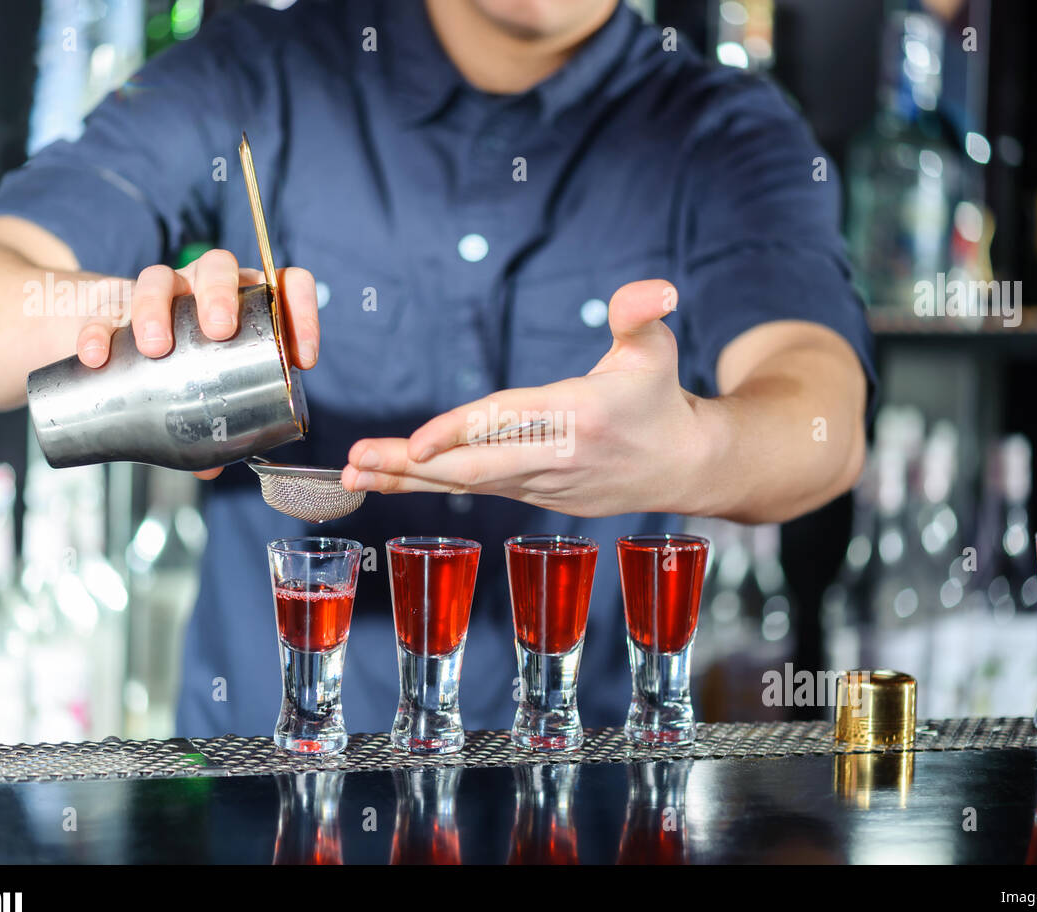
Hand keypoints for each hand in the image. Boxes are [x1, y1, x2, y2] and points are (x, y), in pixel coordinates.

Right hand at [74, 249, 319, 479]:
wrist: (132, 345)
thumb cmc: (195, 371)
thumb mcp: (218, 392)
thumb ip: (220, 426)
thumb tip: (213, 471)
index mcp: (250, 302)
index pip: (289, 285)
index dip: (303, 312)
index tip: (302, 360)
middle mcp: (208, 286)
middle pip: (218, 267)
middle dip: (220, 294)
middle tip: (219, 331)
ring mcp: (162, 293)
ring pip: (160, 279)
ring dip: (157, 308)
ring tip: (157, 348)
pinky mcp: (114, 307)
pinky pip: (103, 312)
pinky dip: (98, 332)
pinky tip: (97, 357)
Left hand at [341, 279, 708, 517]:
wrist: (681, 466)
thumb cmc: (659, 400)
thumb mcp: (656, 351)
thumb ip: (641, 315)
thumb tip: (657, 290)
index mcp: (576, 418)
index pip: (509, 424)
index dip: (460, 431)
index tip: (416, 442)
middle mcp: (553, 459)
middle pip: (472, 465)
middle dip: (411, 465)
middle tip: (358, 461)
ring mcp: (539, 485)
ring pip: (465, 482)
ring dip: (407, 479)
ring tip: (354, 473)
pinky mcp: (532, 497)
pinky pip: (473, 490)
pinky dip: (430, 485)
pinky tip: (389, 480)